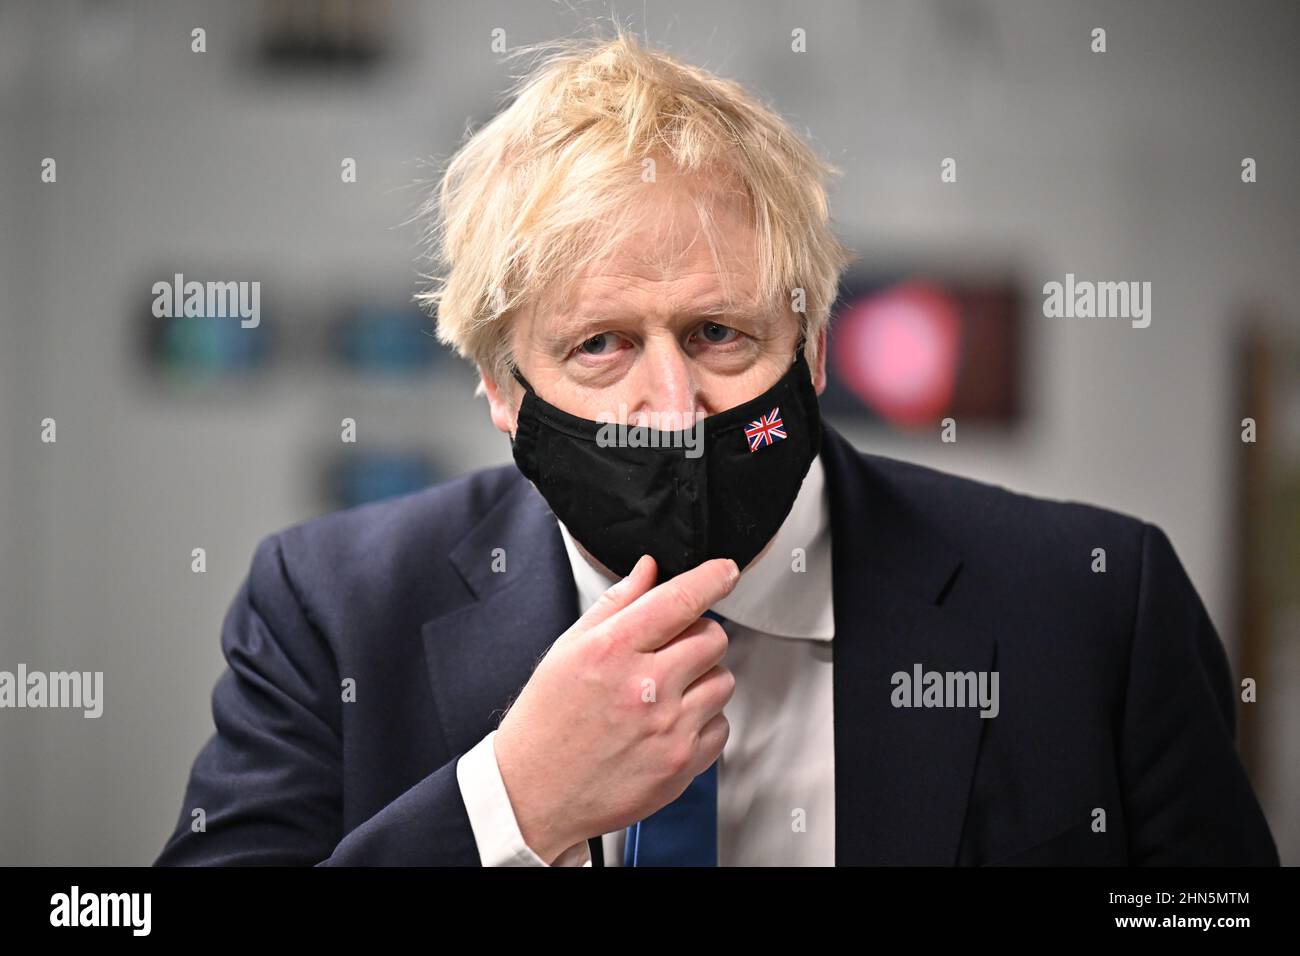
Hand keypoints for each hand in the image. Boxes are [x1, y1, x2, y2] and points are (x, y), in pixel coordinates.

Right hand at [493, 554, 738, 863]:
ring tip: (668, 690)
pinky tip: (670, 723)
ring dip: (704, 678)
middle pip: (713, 637)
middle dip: (698, 634)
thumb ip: (616, 603)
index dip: (711, 577)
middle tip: (672, 649)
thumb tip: (649, 569)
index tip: (725, 571)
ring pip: (723, 680)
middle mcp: (645, 687)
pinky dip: (704, 721)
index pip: (680, 599)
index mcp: (612, 650)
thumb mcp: (568, 648)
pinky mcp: (681, 764)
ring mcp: (667, 728)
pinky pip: (721, 726)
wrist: (534, 793)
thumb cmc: (547, 720)